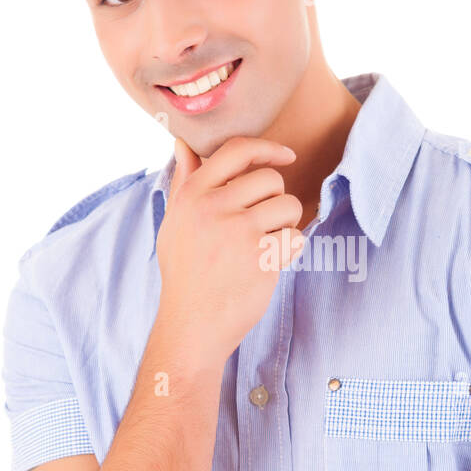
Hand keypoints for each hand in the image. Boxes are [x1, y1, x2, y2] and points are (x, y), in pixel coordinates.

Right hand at [156, 135, 305, 367]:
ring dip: (287, 226)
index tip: (287, 155)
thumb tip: (183, 144)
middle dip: (277, 200)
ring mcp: (238, 232)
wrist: (191, 325)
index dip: (268, 148)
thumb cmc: (185, 274)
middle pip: (271, 179)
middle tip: (265, 226)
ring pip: (289, 206)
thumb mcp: (175, 224)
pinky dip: (290, 252)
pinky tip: (269, 265)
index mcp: (192, 195)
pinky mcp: (260, 258)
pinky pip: (296, 238)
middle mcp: (214, 208)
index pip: (237, 151)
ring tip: (267, 246)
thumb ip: (184, 183)